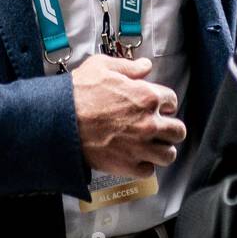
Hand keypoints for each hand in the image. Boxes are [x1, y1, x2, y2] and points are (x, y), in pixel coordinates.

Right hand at [70, 54, 184, 177]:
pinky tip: (137, 158)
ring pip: (168, 154)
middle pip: (178, 131)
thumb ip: (128, 67)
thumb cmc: (77, 93)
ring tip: (154, 146)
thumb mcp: (102, 66)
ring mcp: (140, 146)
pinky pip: (149, 171)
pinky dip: (145, 166)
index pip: (172, 101)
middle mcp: (149, 123)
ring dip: (162, 150)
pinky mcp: (127, 165)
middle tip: (160, 128)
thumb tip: (144, 66)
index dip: (164, 103)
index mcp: (147, 97)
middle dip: (170, 128)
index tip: (157, 106)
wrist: (58, 121)